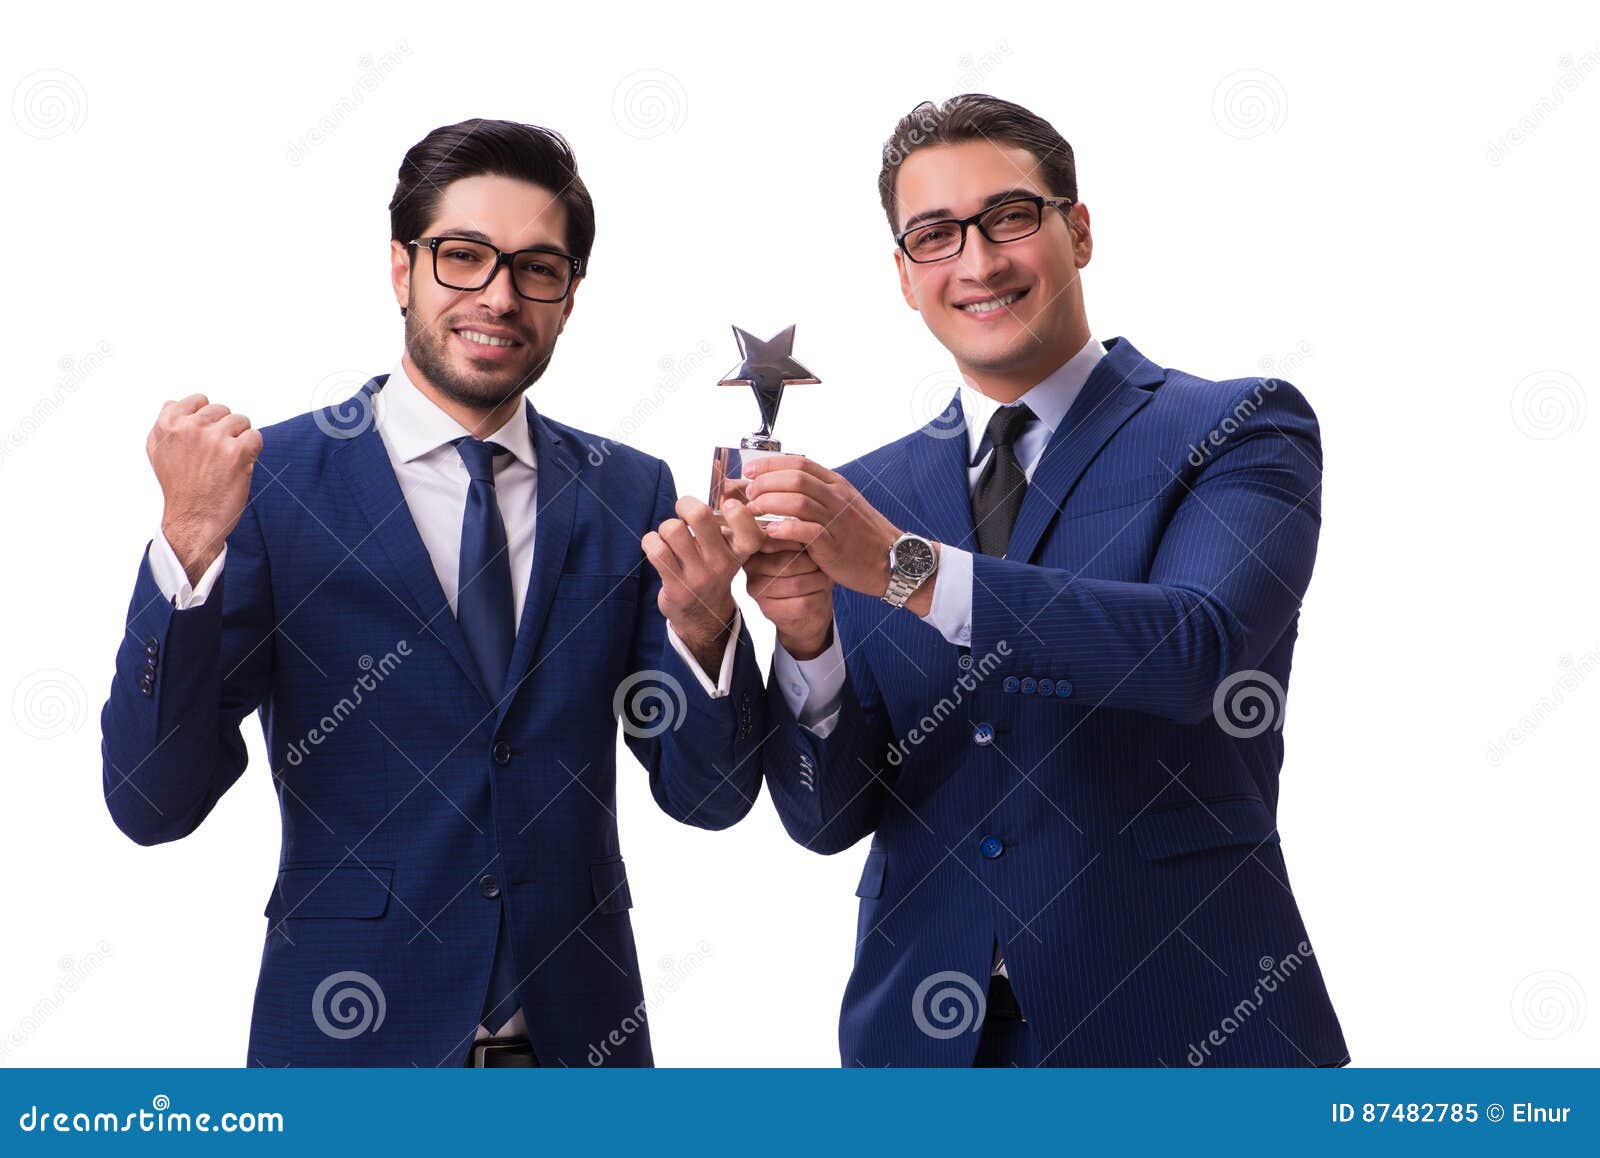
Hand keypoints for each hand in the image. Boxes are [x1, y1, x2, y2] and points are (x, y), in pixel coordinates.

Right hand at [148, 394, 262, 584]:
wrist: (194, 520)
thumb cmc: (180, 489)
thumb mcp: (158, 452)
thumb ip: (166, 424)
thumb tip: (174, 402)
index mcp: (168, 424)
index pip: (197, 400)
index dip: (207, 419)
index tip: (205, 439)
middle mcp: (190, 427)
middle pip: (222, 410)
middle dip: (224, 430)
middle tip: (215, 457)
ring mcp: (214, 437)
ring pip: (241, 421)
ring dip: (239, 439)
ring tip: (226, 462)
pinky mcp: (237, 451)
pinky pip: (255, 436)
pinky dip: (253, 451)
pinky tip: (240, 466)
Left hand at [642, 497, 761, 675]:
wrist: (703, 615)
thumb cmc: (711, 569)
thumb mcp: (728, 549)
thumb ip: (724, 520)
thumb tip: (716, 476)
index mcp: (740, 552)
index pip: (748, 529)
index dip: (737, 511)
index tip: (726, 506)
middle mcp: (722, 564)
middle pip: (700, 515)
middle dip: (685, 505)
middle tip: (683, 512)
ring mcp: (699, 576)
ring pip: (672, 529)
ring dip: (665, 528)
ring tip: (670, 538)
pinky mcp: (676, 586)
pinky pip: (655, 549)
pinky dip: (650, 541)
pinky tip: (657, 548)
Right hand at [742, 536, 833, 659]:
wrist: (809, 603)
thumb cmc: (807, 568)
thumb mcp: (803, 546)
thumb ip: (797, 534)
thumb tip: (801, 525)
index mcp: (756, 544)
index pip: (777, 538)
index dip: (802, 542)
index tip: (813, 545)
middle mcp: (750, 567)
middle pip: (788, 562)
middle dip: (813, 563)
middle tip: (821, 564)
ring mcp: (756, 590)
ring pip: (797, 584)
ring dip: (818, 580)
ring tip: (822, 577)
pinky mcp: (768, 610)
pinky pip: (802, 603)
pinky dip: (818, 597)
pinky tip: (819, 593)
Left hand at [743, 456, 909, 601]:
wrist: (893, 560)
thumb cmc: (863, 536)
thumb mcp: (843, 505)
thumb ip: (817, 494)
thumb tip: (785, 487)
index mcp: (836, 485)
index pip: (799, 462)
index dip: (770, 464)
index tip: (750, 470)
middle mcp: (836, 498)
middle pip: (795, 478)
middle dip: (765, 483)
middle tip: (748, 493)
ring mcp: (836, 520)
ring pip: (797, 501)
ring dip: (769, 503)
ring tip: (753, 511)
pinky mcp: (834, 545)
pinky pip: (806, 531)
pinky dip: (784, 530)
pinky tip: (769, 532)